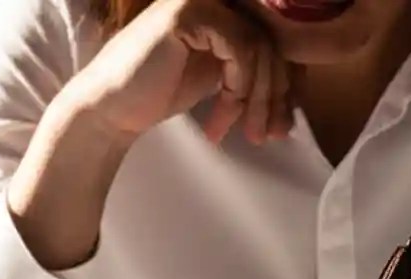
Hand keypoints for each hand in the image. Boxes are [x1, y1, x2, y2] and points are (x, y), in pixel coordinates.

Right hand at [69, 0, 293, 144]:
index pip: (274, 35)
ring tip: (248, 134)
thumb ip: (254, 69)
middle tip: (273, 134)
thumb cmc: (160, 92)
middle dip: (277, 94)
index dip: (287, 79)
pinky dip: (239, 87)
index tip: (284, 121)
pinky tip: (223, 115)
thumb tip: (299, 88)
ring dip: (259, 98)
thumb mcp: (220, 76)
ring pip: (260, 47)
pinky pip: (240, 50)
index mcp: (222, 6)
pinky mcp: (188, 12)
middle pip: (272, 39)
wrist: (111, 108)